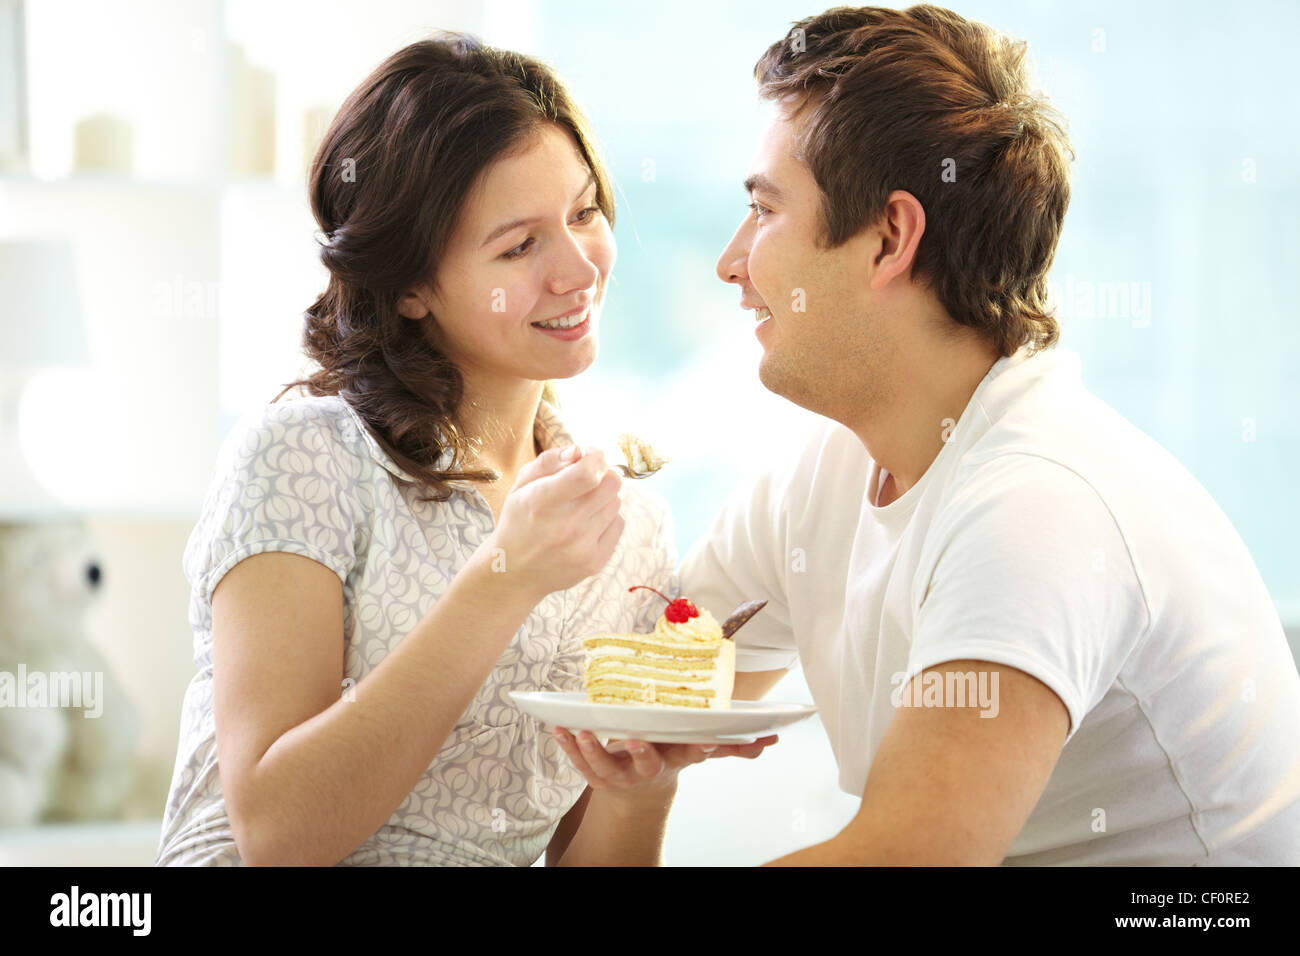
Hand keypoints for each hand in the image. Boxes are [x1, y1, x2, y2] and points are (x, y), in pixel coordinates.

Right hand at [486, 444, 623, 598]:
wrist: (513, 574)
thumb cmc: (518, 521)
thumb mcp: (521, 486)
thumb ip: (548, 461)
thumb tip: (579, 450)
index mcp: (542, 502)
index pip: (588, 473)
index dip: (596, 457)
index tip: (591, 454)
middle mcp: (565, 526)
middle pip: (611, 484)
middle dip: (603, 473)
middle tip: (590, 477)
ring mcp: (582, 548)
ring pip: (616, 502)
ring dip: (603, 497)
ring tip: (581, 505)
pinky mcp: (595, 562)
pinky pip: (618, 524)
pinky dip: (606, 518)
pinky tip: (586, 524)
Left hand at [553, 727, 778, 798]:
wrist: (639, 789)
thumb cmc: (669, 757)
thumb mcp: (696, 752)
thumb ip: (731, 746)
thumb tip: (772, 739)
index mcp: (673, 760)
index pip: (688, 755)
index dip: (696, 749)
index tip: (705, 742)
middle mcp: (646, 770)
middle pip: (646, 763)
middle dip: (641, 752)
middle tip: (635, 739)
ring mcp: (619, 775)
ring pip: (604, 766)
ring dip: (591, 750)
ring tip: (580, 732)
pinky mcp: (594, 775)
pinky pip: (578, 762)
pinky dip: (566, 747)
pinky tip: (557, 727)